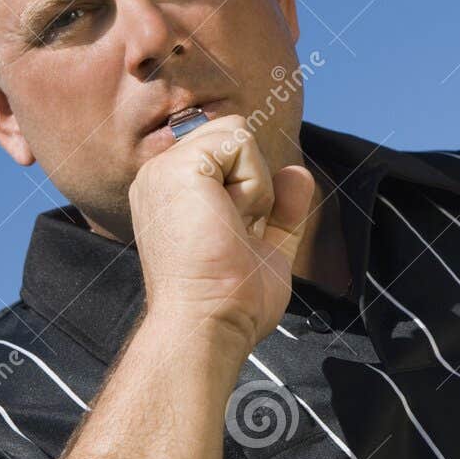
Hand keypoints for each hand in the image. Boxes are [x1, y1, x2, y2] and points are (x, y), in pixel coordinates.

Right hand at [129, 114, 314, 353]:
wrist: (209, 324)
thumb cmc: (230, 302)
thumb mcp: (265, 246)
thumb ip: (281, 208)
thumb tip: (298, 172)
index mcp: (173, 194)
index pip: (227, 154)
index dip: (251, 188)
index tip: (236, 237)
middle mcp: (161, 177)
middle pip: (233, 136)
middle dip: (253, 184)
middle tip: (232, 233)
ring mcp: (165, 169)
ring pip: (238, 134)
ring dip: (253, 186)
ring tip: (229, 229)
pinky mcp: (179, 168)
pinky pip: (240, 140)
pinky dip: (252, 184)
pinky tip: (229, 221)